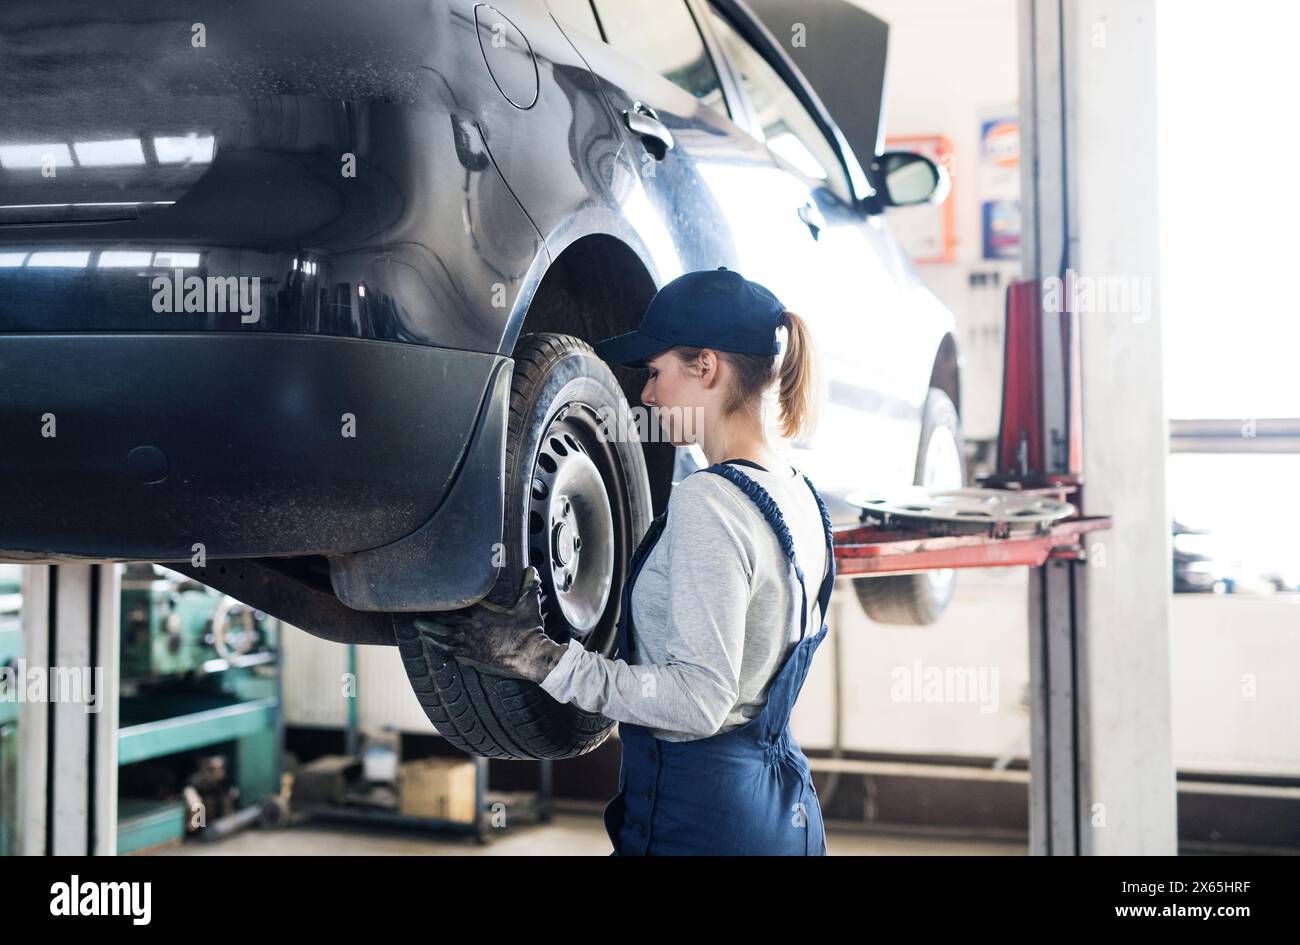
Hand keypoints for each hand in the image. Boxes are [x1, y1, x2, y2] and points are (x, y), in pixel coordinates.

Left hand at [413, 567, 568, 682]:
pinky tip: (433, 645)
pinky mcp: (472, 658)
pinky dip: (440, 648)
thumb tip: (532, 569)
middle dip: (429, 614)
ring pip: (442, 637)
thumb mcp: (529, 605)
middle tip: (414, 609)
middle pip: (443, 620)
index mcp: (481, 614)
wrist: (531, 658)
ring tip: (417, 626)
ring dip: (429, 631)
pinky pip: (451, 652)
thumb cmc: (529, 631)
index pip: (457, 603)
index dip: (443, 599)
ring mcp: (470, 645)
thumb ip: (528, 585)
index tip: (432, 593)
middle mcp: (471, 629)